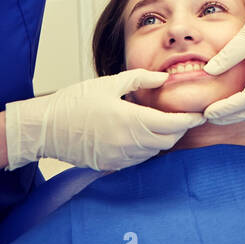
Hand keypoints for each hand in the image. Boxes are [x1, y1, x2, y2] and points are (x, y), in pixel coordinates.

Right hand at [4, 69, 204, 171]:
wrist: (45, 128)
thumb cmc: (74, 102)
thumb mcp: (109, 83)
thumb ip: (140, 79)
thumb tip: (164, 78)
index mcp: (130, 121)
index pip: (172, 125)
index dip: (189, 120)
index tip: (199, 114)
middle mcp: (128, 144)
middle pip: (167, 141)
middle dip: (178, 130)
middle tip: (183, 116)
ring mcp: (119, 158)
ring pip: (154, 151)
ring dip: (162, 139)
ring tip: (162, 123)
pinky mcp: (110, 165)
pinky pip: (138, 159)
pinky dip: (146, 147)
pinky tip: (141, 134)